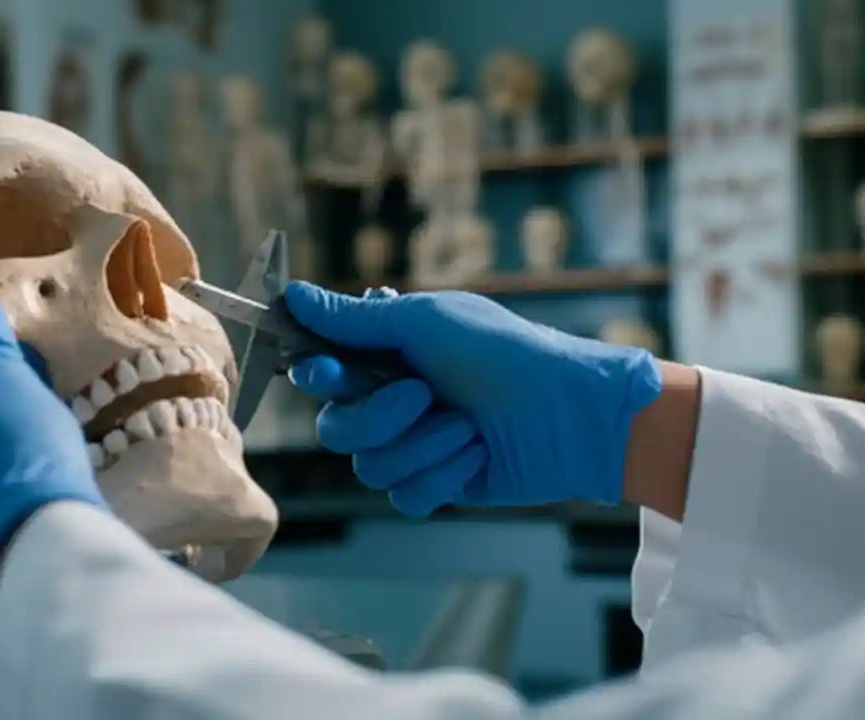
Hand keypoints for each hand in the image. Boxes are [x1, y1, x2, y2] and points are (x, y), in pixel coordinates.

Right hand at [285, 283, 661, 514]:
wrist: (572, 413)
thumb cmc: (506, 353)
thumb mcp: (427, 323)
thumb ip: (355, 319)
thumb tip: (293, 294)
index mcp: (384, 356)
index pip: (320, 371)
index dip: (317, 376)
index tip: (329, 373)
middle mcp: (390, 402)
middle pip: (335, 430)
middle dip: (379, 418)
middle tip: (424, 395)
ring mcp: (412, 446)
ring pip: (370, 468)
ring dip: (424, 446)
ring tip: (468, 426)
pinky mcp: (436, 484)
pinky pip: (405, 497)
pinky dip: (445, 474)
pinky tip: (477, 454)